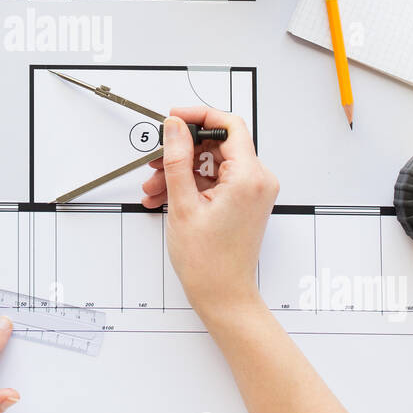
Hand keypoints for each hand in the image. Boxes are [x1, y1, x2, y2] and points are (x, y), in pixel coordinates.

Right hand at [140, 107, 277, 321]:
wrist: (223, 296)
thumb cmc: (209, 262)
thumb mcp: (183, 204)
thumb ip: (178, 159)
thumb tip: (175, 126)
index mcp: (249, 176)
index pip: (228, 125)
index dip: (199, 116)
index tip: (174, 119)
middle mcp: (258, 180)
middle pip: (218, 144)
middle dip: (182, 150)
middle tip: (156, 160)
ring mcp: (252, 191)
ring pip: (212, 163)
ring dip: (181, 170)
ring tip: (154, 187)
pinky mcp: (244, 200)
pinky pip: (215, 179)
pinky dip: (191, 184)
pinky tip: (165, 196)